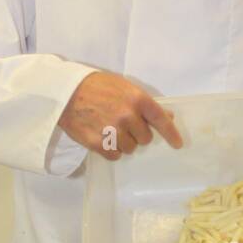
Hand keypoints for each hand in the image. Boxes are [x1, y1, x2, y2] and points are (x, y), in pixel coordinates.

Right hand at [58, 70, 182, 157]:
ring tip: (109, 128)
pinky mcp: (99, 144)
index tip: (177, 144)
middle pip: (145, 139)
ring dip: (123, 142)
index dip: (171, 134)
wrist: (65, 92)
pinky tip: (102, 137)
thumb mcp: (124, 86)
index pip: (161, 120)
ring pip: (130, 149)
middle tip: (123, 123)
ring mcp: (113, 131)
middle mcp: (128, 116)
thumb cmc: (96, 87)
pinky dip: (111, 150)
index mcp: (137, 99)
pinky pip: (115, 155)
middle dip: (137, 134)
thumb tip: (167, 117)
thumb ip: (144, 103)